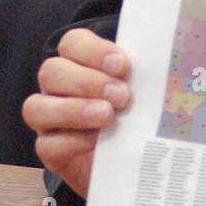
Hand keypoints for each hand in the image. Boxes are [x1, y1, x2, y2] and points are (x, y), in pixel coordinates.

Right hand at [22, 29, 131, 197]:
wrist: (133, 162)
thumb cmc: (138, 115)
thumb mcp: (144, 91)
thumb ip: (145, 76)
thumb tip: (169, 64)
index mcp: (79, 63)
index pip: (72, 43)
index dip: (94, 50)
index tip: (123, 66)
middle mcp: (58, 88)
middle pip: (51, 71)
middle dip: (87, 82)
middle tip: (122, 96)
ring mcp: (48, 121)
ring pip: (36, 107)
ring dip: (73, 110)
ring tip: (107, 117)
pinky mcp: (50, 152)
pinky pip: (46, 144)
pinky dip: (72, 141)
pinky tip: (96, 143)